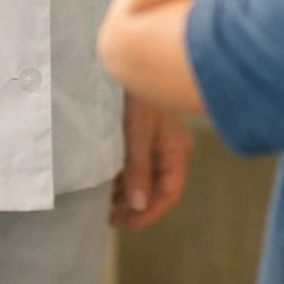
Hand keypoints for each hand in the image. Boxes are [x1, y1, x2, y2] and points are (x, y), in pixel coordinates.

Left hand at [110, 96, 192, 230]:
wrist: (134, 58)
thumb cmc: (140, 95)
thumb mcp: (137, 134)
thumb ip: (139, 170)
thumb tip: (139, 205)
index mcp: (178, 151)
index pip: (169, 193)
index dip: (149, 213)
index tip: (127, 224)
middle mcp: (173, 148)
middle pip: (157, 186)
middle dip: (134, 204)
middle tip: (110, 217)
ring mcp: (162, 140)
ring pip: (147, 175)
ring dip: (128, 190)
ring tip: (105, 203)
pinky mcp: (150, 132)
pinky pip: (141, 161)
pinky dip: (127, 174)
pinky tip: (109, 182)